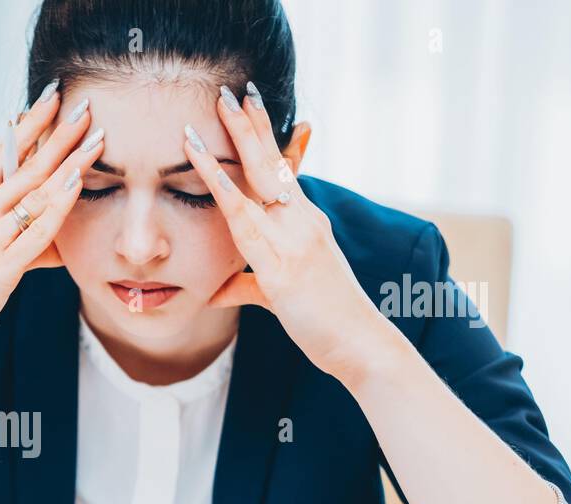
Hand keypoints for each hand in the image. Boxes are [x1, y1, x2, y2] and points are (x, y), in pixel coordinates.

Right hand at [0, 87, 104, 365]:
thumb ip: (15, 237)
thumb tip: (55, 240)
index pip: (3, 151)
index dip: (31, 122)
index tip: (56, 96)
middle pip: (25, 165)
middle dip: (60, 134)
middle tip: (87, 106)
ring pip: (35, 192)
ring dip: (70, 162)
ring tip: (97, 137)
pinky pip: (36, 231)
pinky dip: (59, 205)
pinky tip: (77, 182)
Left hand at [182, 86, 388, 383]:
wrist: (360, 346)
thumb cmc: (324, 322)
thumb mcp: (279, 296)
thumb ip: (247, 285)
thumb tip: (217, 290)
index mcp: (304, 225)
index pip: (281, 173)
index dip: (265, 139)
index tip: (250, 107)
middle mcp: (303, 223)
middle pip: (271, 165)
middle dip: (250, 125)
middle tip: (231, 90)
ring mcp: (295, 241)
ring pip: (259, 183)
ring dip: (236, 142)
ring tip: (218, 108)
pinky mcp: (283, 268)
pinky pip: (247, 225)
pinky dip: (226, 194)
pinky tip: (209, 172)